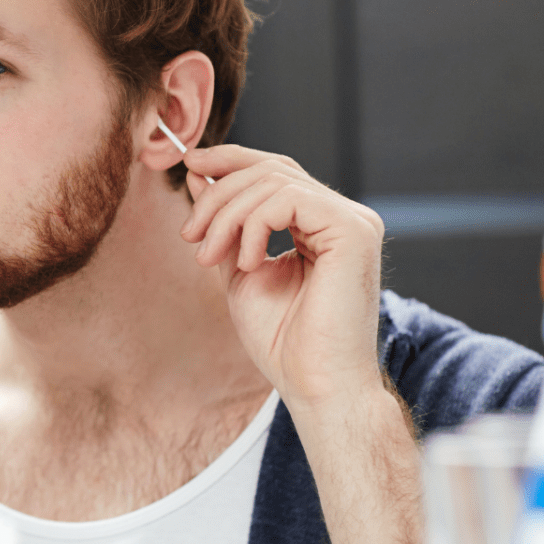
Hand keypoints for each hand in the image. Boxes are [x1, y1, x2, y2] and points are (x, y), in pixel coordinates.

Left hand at [177, 145, 386, 416]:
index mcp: (321, 224)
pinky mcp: (353, 231)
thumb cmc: (282, 340)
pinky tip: (248, 263)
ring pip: (274, 180)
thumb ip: (225, 223)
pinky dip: (255, 225)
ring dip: (227, 216)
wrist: (314, 384)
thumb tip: (200, 174)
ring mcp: (353, 221)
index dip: (231, 160)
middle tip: (191, 236)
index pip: (276, 170)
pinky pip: (289, 199)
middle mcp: (344, 216)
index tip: (189, 163)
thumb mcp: (239, 268)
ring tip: (210, 257)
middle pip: (271, 169)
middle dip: (218, 195)